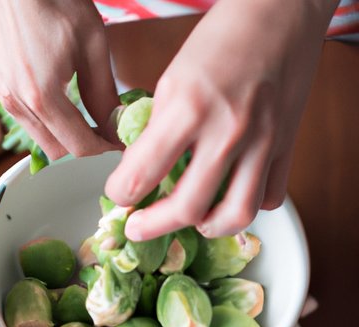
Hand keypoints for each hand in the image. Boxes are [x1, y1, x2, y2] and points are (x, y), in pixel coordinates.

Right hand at [0, 0, 119, 159]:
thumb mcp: (92, 46)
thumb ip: (103, 94)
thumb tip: (115, 125)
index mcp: (43, 97)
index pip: (78, 146)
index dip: (103, 149)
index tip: (117, 142)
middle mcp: (16, 102)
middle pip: (56, 150)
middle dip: (82, 145)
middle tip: (102, 129)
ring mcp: (0, 93)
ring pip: (37, 136)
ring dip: (61, 134)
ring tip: (81, 114)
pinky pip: (22, 115)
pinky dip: (42, 118)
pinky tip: (54, 96)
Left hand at [105, 0, 337, 239]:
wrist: (279, 13)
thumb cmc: (219, 41)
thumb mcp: (171, 79)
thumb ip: (155, 129)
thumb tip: (138, 169)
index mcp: (187, 108)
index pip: (141, 174)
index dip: (120, 193)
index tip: (117, 195)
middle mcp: (227, 132)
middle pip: (187, 208)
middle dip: (152, 227)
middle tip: (138, 227)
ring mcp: (262, 143)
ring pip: (236, 215)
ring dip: (207, 228)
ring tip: (192, 224)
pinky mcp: (287, 145)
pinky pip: (270, 197)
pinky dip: (249, 206)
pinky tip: (232, 196)